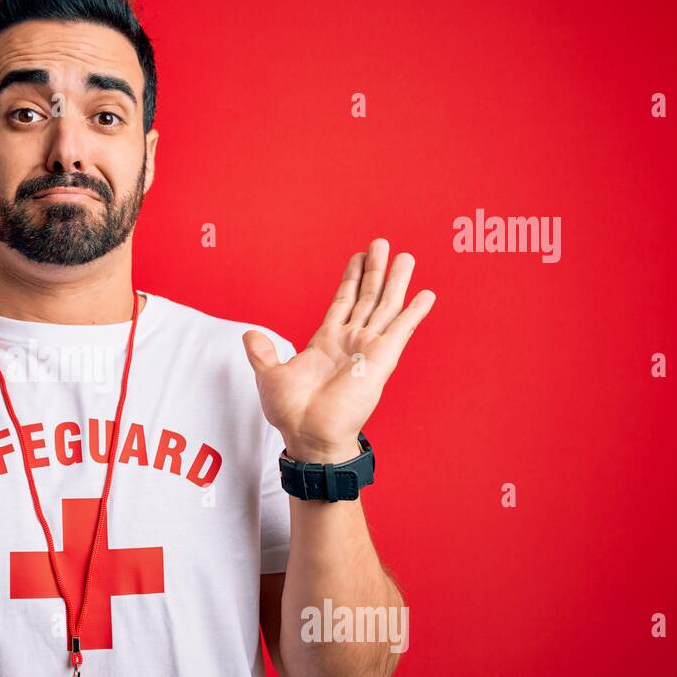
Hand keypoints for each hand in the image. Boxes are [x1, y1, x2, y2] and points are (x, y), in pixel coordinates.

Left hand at [242, 238, 435, 462]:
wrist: (308, 433)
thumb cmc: (292, 412)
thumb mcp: (270, 375)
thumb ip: (263, 353)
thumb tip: (250, 334)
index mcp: (326, 342)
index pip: (343, 301)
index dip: (351, 278)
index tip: (359, 256)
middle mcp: (351, 341)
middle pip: (368, 297)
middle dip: (375, 270)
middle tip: (382, 243)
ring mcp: (368, 348)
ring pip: (385, 306)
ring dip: (396, 281)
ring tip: (406, 256)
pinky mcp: (382, 359)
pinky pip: (401, 330)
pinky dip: (414, 312)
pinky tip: (426, 294)